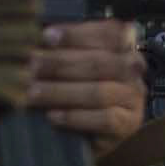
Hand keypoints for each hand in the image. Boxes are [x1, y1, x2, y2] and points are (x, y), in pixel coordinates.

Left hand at [27, 15, 145, 148]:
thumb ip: (65, 48)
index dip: (76, 34)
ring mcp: (133, 97)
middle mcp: (133, 69)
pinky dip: (75, 117)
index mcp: (124, 45)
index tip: (47, 37)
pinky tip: (53, 116)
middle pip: (98, 63)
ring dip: (60, 92)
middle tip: (31, 67)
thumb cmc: (81, 89)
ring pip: (98, 92)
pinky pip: (103, 120)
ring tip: (34, 92)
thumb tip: (39, 40)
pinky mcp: (128, 124)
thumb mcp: (76, 62)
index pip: (107, 33)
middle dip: (60, 64)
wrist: (93, 131)